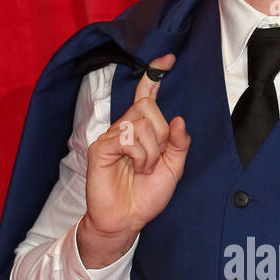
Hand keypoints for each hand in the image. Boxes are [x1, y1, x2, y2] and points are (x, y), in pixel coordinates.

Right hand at [78, 54, 189, 265]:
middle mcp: (125, 128)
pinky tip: (135, 168)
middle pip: (148, 106)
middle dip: (161, 134)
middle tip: (156, 158)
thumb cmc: (146, 196)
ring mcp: (111, 136)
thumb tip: (180, 119)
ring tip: (144, 169)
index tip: (168, 59)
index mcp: (142, 130)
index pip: (146, 95)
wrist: (127, 220)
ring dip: (151, 151)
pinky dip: (139, 155)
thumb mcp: (174, 169)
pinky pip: (127, 137)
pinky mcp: (100, 146)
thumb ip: (179, 144)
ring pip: (141, 123)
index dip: (155, 75)